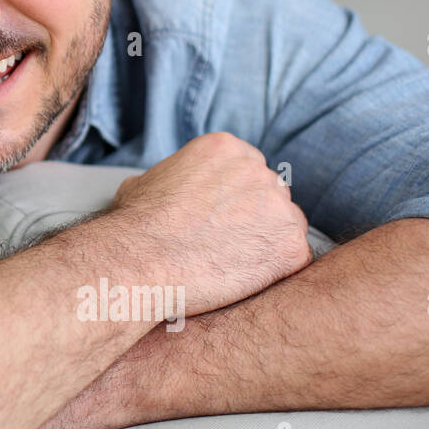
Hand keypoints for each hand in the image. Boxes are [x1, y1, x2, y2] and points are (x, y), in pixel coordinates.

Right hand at [110, 132, 311, 314]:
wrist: (139, 262)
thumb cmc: (134, 226)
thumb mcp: (145, 181)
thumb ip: (174, 178)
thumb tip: (167, 189)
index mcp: (225, 148)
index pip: (248, 168)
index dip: (235, 196)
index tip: (220, 216)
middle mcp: (258, 170)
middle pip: (271, 194)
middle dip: (254, 218)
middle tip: (225, 243)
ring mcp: (279, 208)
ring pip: (285, 226)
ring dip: (265, 243)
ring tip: (229, 265)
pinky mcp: (290, 247)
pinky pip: (294, 260)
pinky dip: (273, 273)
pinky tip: (241, 280)